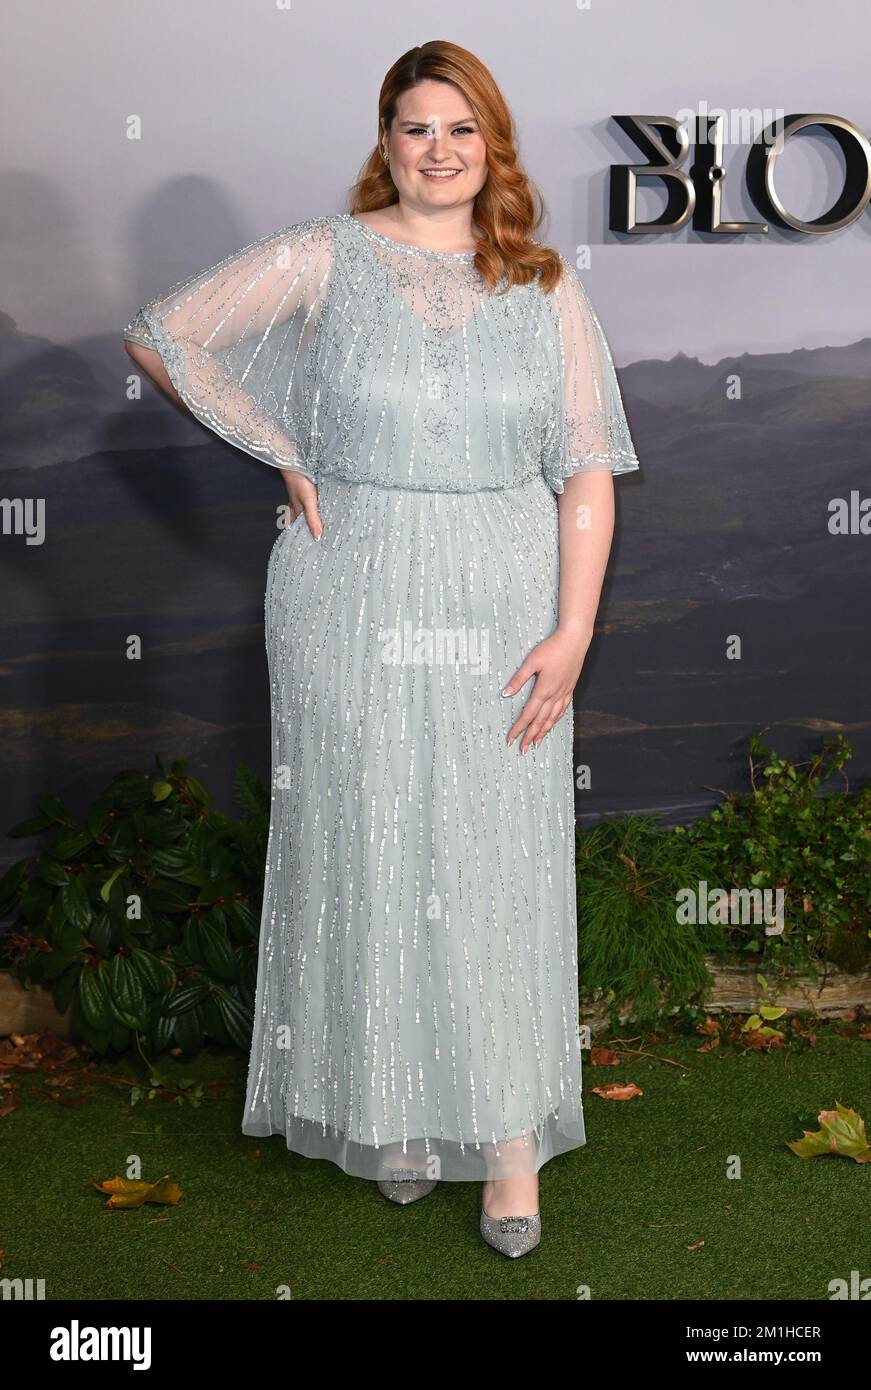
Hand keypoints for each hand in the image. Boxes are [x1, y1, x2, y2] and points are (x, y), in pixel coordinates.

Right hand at [285, 472, 322, 538]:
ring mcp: (299, 497)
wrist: (296, 464)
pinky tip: (320, 504)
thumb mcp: (308, 503)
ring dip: (310, 517)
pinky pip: (309, 501)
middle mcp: (297, 506)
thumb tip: (317, 537)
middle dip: (306, 527)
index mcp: (296, 512)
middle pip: (300, 520)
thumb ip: (313, 519)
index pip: (296, 528)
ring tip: (319, 524)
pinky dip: (314, 506)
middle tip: (315, 536)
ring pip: (304, 511)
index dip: (300, 535)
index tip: (308, 544)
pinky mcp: (305, 489)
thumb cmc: (299, 482)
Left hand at [503, 627, 590, 752]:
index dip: (518, 728)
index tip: (511, 739)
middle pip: (540, 721)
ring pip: (552, 718)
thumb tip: (505, 694)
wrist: (575, 640)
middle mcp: (554, 695)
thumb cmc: (552, 648)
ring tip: (537, 743)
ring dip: (543, 732)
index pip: (528, 715)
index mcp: (543, 690)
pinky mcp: (570, 689)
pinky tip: (552, 724)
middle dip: (530, 736)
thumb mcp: (531, 661)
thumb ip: (518, 679)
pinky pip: (562, 710)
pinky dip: (556, 720)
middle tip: (522, 749)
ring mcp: (564, 693)